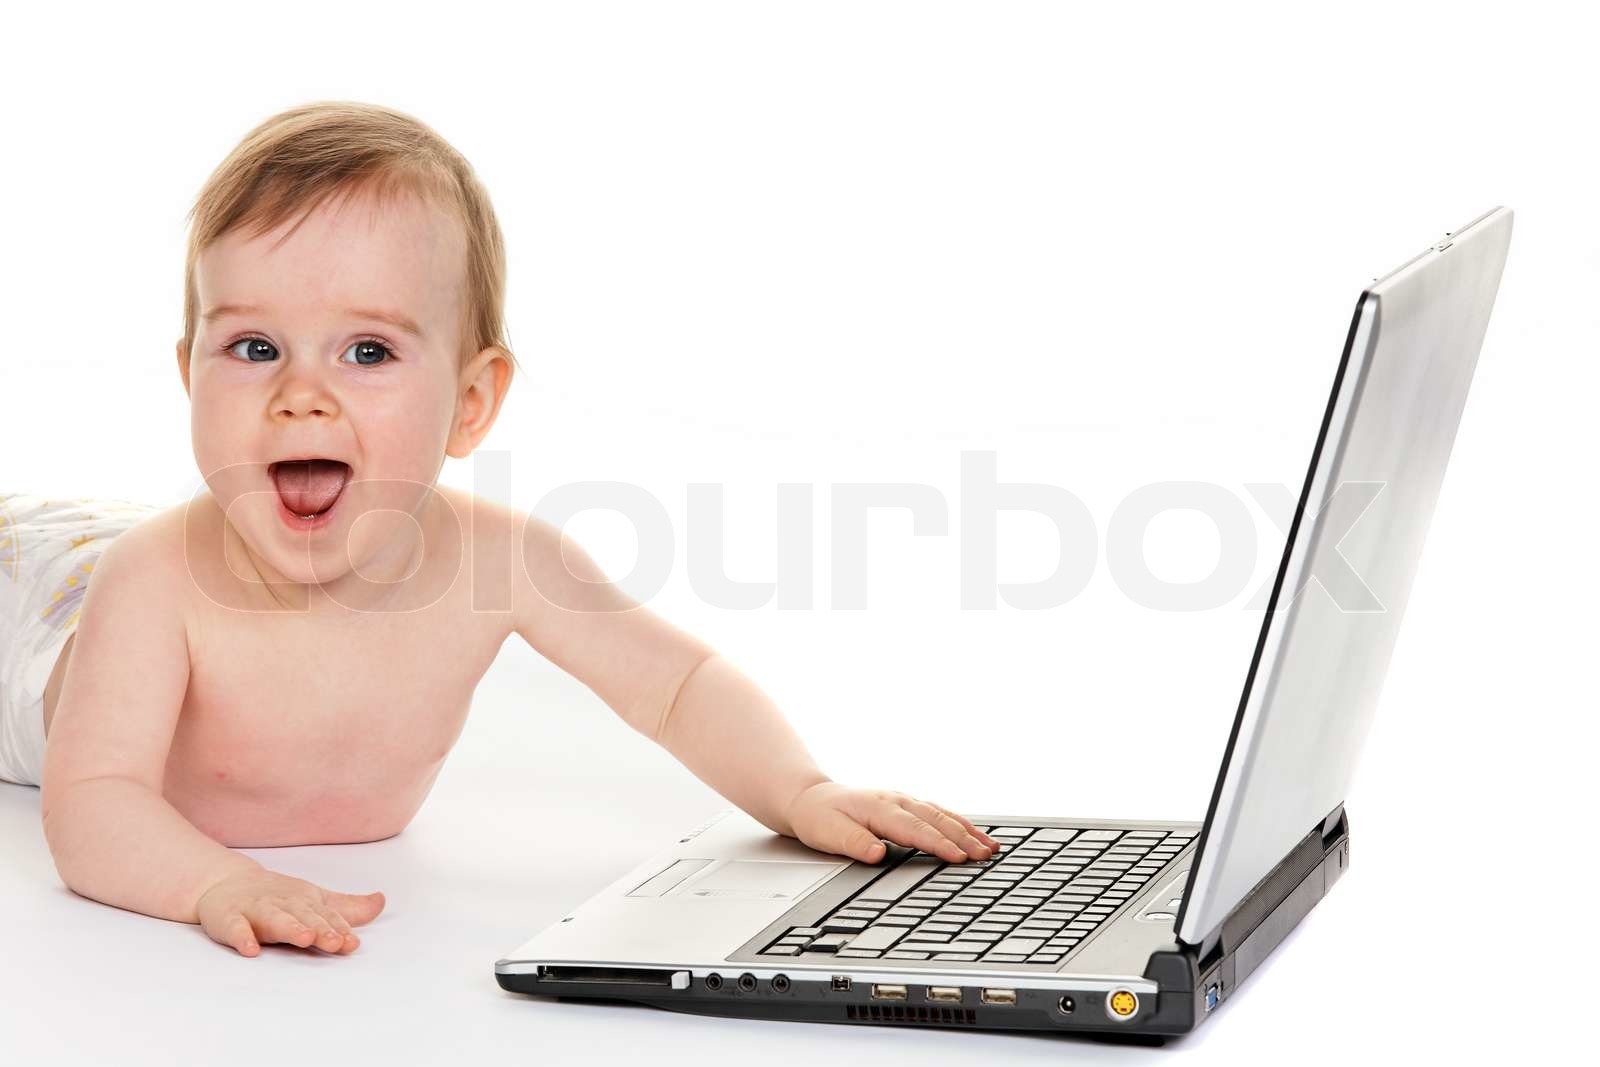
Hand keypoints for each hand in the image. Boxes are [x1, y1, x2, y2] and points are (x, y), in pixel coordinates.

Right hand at [196, 867, 385, 956]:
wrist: (225, 882)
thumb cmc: (277, 897)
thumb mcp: (313, 900)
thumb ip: (345, 908)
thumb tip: (381, 902)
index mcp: (305, 901)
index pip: (326, 916)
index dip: (339, 929)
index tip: (352, 944)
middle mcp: (284, 903)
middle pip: (304, 917)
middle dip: (321, 929)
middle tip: (335, 942)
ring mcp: (256, 909)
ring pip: (274, 919)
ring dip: (290, 927)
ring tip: (304, 938)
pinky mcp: (228, 917)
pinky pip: (235, 927)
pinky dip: (242, 937)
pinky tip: (251, 950)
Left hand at [783, 782, 1000, 864]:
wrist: (810, 798)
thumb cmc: (819, 818)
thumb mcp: (827, 834)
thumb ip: (854, 843)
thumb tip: (878, 853)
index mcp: (879, 809)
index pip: (915, 830)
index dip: (938, 844)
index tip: (959, 858)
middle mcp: (896, 801)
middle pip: (936, 820)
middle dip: (964, 838)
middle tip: (987, 855)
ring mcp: (903, 800)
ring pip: (941, 814)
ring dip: (967, 830)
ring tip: (991, 846)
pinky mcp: (906, 804)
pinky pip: (937, 812)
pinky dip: (958, 823)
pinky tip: (973, 833)